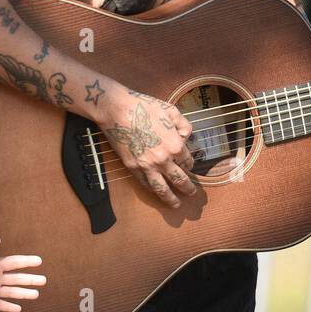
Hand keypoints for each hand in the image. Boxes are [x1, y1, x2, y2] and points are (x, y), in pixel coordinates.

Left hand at [0, 237, 44, 311]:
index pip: (14, 263)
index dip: (26, 262)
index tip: (39, 261)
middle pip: (17, 279)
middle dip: (30, 279)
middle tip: (44, 280)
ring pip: (11, 292)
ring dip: (23, 293)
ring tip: (36, 294)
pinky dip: (8, 307)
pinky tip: (18, 309)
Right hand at [97, 85, 195, 207]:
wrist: (118, 110)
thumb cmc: (145, 107)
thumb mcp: (172, 111)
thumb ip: (184, 125)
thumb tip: (186, 136)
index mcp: (176, 146)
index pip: (188, 161)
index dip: (190, 164)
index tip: (189, 165)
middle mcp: (163, 160)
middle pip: (180, 180)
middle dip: (187, 188)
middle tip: (192, 193)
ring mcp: (147, 166)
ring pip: (162, 189)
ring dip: (171, 198)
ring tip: (176, 204)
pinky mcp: (132, 167)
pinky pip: (145, 184)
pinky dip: (152, 190)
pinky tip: (156, 192)